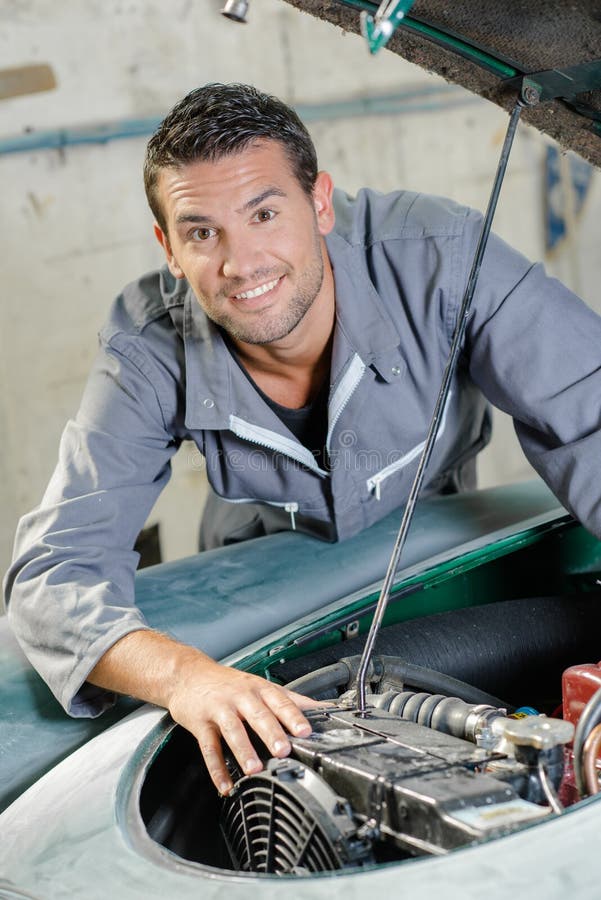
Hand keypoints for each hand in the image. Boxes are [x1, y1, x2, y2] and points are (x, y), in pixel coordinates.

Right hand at [167, 654, 315, 793]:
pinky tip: (225, 785)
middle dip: (271, 732)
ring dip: (244, 750)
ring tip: (254, 769)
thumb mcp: (260, 685)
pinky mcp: (200, 723)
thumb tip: (323, 709)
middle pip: (258, 714)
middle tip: (283, 750)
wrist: (189, 675)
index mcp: (259, 689)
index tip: (306, 731)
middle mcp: (240, 697)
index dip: (293, 715)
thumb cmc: (229, 683)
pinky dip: (217, 768)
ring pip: (232, 729)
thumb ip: (290, 699)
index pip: (279, 701)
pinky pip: (208, 748)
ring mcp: (219, 709)